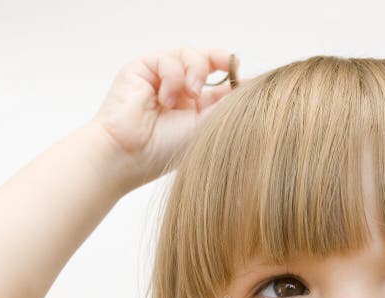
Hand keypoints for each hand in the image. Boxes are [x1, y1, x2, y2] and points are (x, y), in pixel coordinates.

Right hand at [89, 46, 247, 188]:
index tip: (256, 79)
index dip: (237, 76)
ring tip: (191, 94)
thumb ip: (227, 105)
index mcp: (198, 107)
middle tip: (231, 69)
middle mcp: (181, 90)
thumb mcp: (207, 127)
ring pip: (190, 54)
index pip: (222, 82)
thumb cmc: (165, 151)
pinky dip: (173, 78)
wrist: (129, 156)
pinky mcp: (142, 68)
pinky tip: (166, 100)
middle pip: (208, 60)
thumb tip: (255, 88)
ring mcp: (161, 78)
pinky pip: (168, 59)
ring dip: (195, 71)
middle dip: (221, 62)